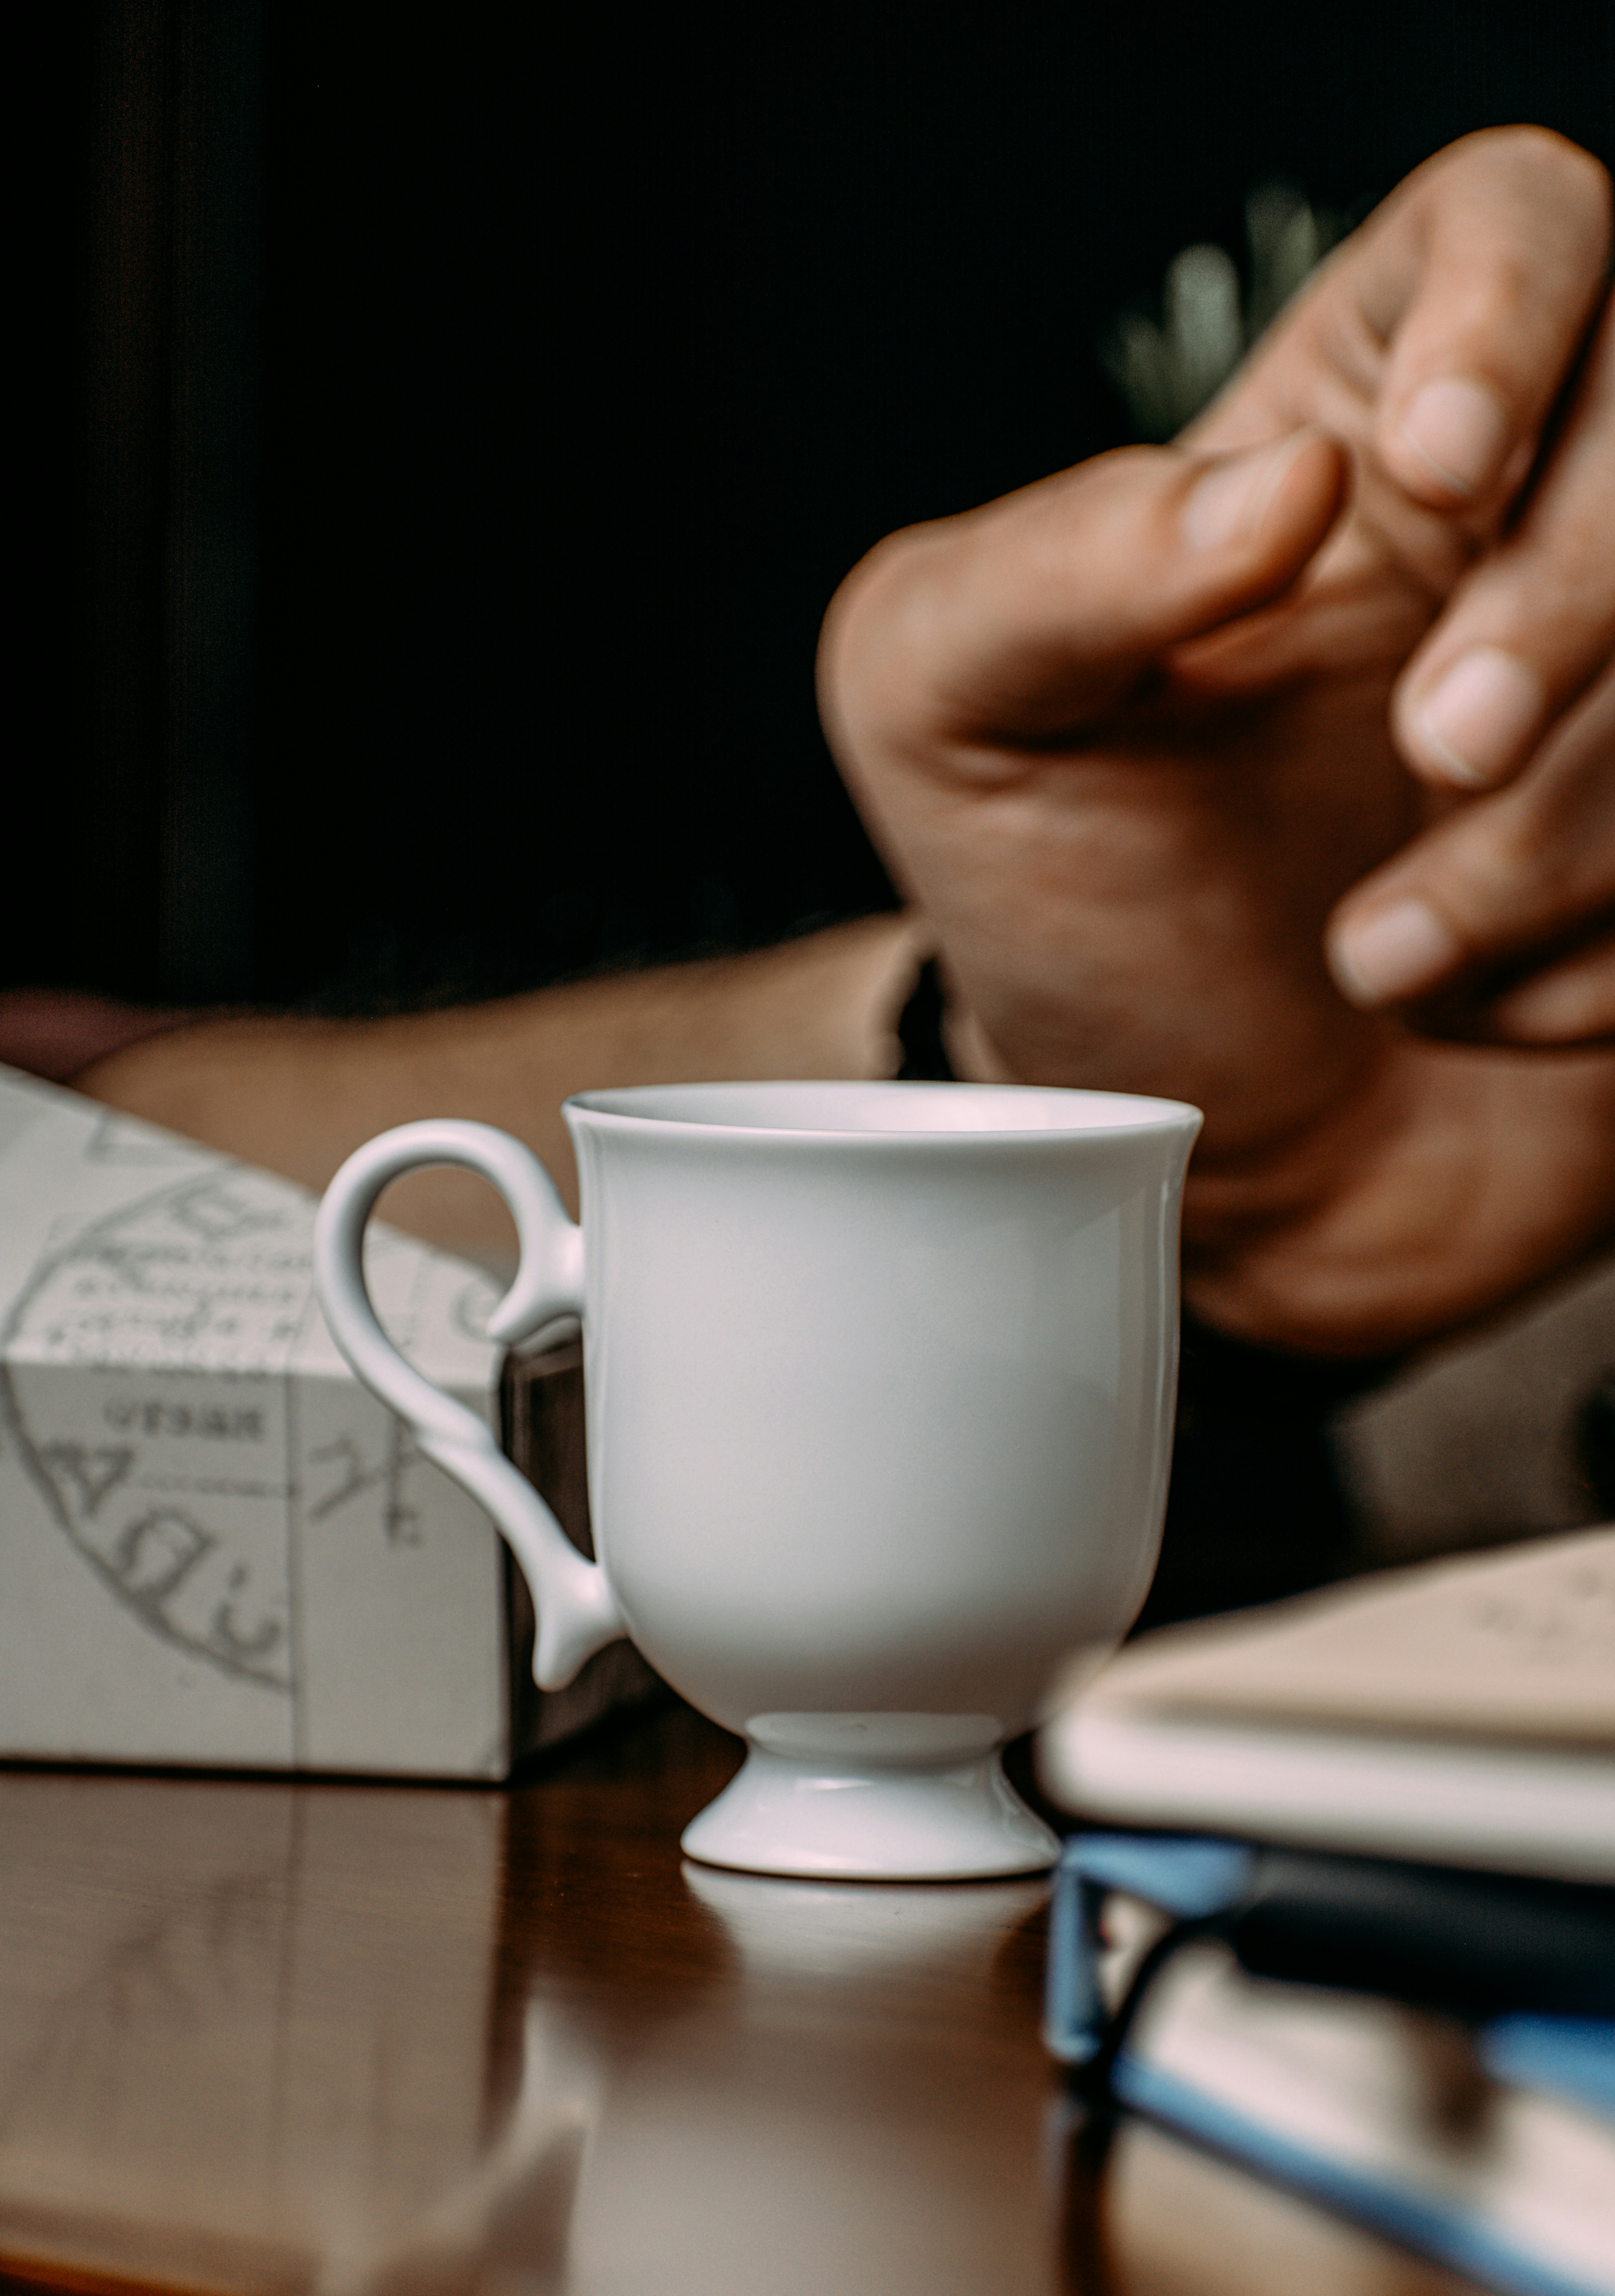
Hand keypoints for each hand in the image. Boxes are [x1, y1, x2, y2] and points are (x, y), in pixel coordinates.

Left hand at [819, 129, 1614, 1357]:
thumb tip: (1276, 489)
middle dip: (1564, 607)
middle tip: (1430, 754)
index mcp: (1346, 447)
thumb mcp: (944, 713)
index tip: (1433, 473)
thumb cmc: (1064, 921)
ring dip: (1566, 830)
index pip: (1522, 224)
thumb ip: (1054, 564)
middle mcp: (1517, 542)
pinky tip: (1475, 1004)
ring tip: (1383, 951)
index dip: (1517, 310)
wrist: (1178, 1166)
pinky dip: (1600, 959)